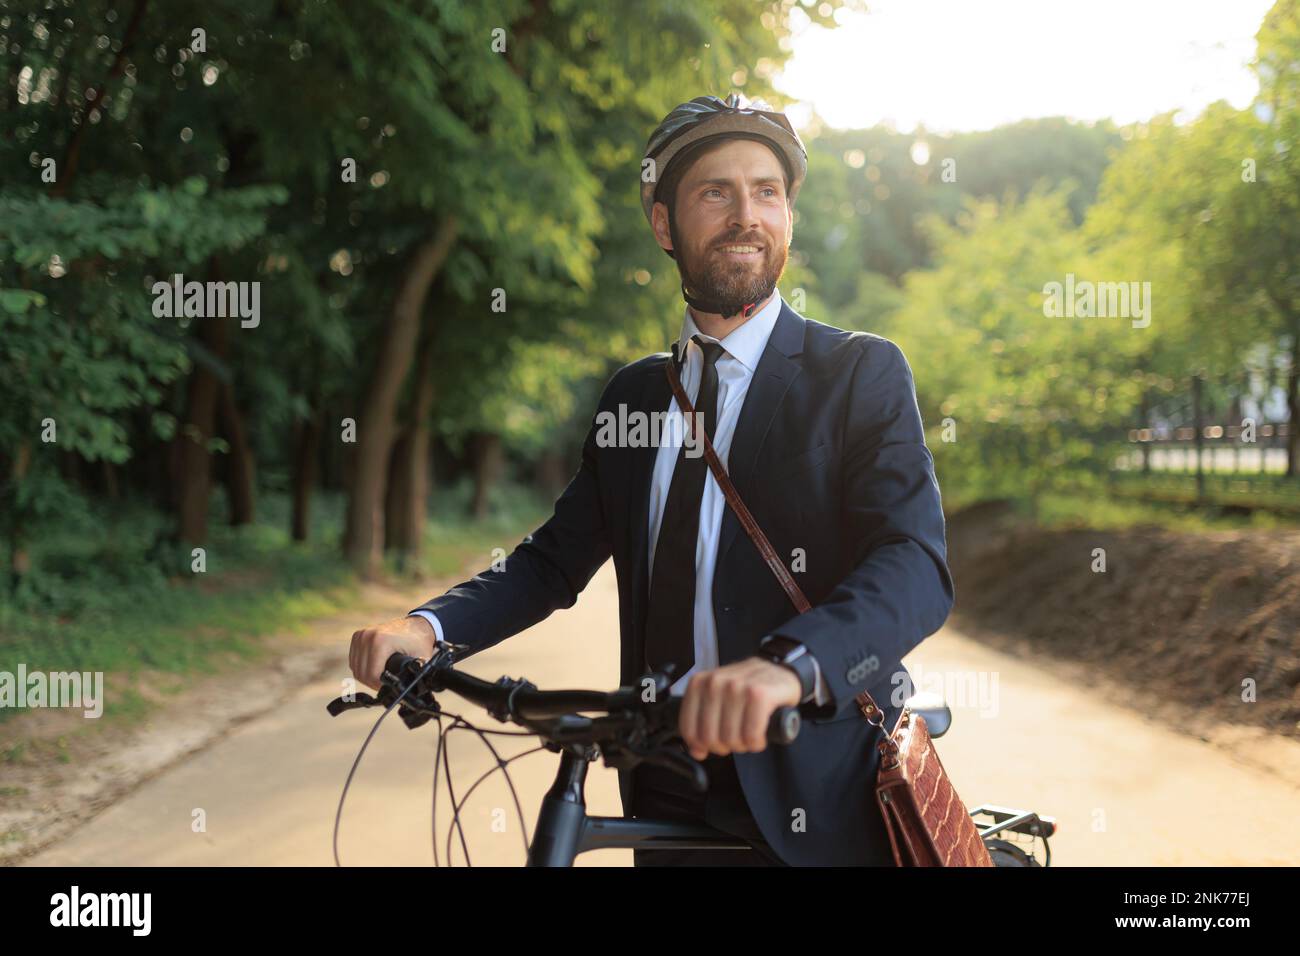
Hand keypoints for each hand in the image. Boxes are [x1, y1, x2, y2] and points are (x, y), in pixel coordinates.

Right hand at [349, 615, 436, 690]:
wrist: (417, 625)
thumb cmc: (419, 643)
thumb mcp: (420, 660)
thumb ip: (414, 677)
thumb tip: (407, 694)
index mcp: (380, 641)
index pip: (371, 675)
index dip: (380, 686)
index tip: (390, 687)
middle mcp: (367, 636)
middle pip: (361, 673)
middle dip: (373, 683)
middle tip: (386, 684)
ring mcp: (360, 635)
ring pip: (356, 668)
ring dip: (367, 676)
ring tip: (382, 677)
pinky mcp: (357, 636)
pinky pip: (354, 660)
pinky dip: (362, 668)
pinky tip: (375, 668)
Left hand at [678, 657, 801, 759]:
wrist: (781, 673)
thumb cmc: (749, 689)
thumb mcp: (720, 700)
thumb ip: (702, 723)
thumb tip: (697, 751)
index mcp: (699, 683)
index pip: (688, 729)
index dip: (701, 745)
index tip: (712, 745)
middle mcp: (715, 682)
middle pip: (710, 737)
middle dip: (725, 746)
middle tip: (736, 739)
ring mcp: (737, 686)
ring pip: (730, 738)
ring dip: (743, 745)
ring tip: (750, 735)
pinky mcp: (759, 694)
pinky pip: (751, 734)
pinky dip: (756, 742)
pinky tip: (760, 736)